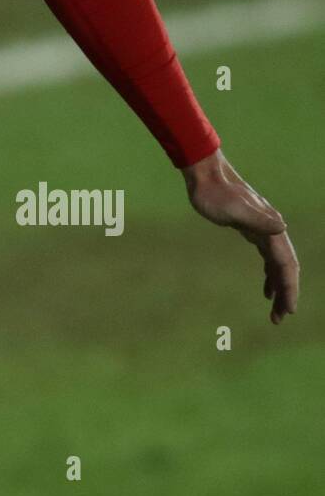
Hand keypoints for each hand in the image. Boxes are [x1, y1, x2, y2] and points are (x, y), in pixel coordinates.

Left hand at [182, 149, 298, 323]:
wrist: (205, 176)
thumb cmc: (213, 194)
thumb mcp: (233, 208)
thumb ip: (257, 218)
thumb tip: (282, 228)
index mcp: (270, 227)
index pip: (286, 264)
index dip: (290, 287)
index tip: (289, 309)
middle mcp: (271, 229)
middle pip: (285, 267)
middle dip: (286, 294)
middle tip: (280, 319)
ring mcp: (262, 230)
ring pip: (277, 265)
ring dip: (279, 288)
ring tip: (275, 313)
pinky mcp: (251, 230)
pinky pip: (268, 259)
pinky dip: (269, 276)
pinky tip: (266, 291)